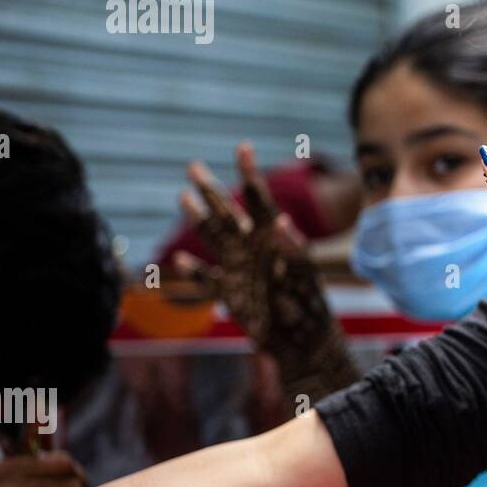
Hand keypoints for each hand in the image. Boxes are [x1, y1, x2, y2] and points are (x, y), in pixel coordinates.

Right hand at [176, 143, 358, 402]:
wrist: (302, 339)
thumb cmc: (308, 304)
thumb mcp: (302, 274)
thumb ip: (291, 248)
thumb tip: (281, 220)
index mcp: (273, 237)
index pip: (259, 200)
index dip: (250, 174)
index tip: (242, 147)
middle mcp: (253, 248)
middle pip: (227, 212)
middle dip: (210, 189)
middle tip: (191, 165)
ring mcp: (239, 269)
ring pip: (213, 238)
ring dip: (198, 219)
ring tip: (182, 196)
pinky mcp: (230, 293)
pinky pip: (206, 278)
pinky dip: (192, 271)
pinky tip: (178, 259)